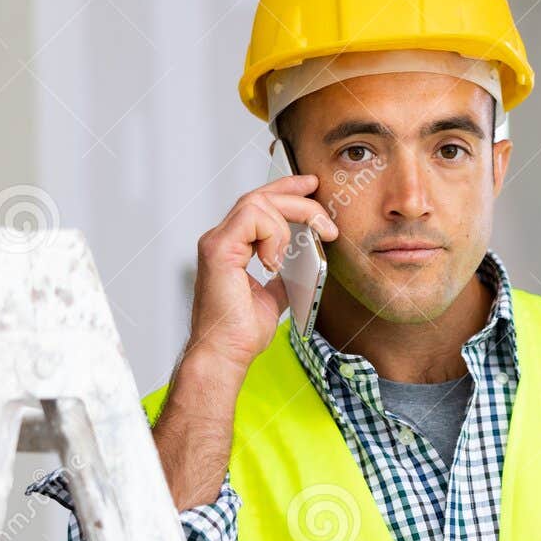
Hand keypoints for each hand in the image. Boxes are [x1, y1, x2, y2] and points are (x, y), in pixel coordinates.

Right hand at [185, 173, 337, 371]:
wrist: (225, 355)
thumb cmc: (240, 333)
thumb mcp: (274, 296)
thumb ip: (285, 274)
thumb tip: (308, 262)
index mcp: (232, 246)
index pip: (259, 204)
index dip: (286, 189)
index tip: (311, 185)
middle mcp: (221, 239)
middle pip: (260, 196)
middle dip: (297, 196)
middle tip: (324, 215)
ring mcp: (217, 242)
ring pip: (257, 202)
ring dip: (290, 218)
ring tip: (300, 248)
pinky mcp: (218, 250)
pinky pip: (251, 218)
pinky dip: (272, 235)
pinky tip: (274, 262)